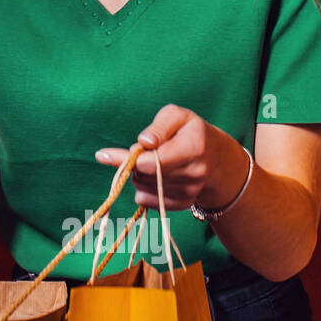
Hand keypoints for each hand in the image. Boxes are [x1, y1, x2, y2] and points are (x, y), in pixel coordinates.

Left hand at [94, 104, 249, 210]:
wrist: (214, 157)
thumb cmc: (188, 131)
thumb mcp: (177, 116)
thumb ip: (159, 126)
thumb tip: (143, 142)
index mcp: (194, 147)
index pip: (155, 161)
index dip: (130, 158)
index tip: (106, 154)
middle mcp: (195, 173)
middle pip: (144, 174)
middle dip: (134, 161)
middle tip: (142, 149)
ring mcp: (189, 192)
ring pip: (142, 187)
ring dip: (138, 173)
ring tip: (152, 161)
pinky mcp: (181, 204)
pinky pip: (145, 200)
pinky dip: (142, 188)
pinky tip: (153, 176)